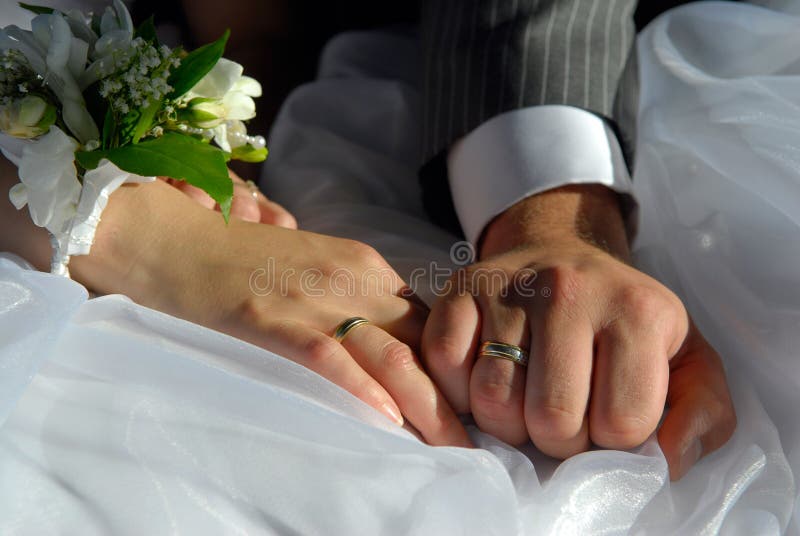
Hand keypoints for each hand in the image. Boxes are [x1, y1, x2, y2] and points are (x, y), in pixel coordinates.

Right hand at [71, 180, 470, 447]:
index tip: (468, 408)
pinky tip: (388, 419)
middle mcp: (353, 279)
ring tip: (449, 447)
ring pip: (389, 354)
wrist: (179, 240)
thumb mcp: (318, 270)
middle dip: (453, 397)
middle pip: (420, 343)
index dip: (451, 369)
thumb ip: (356, 299)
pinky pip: (328, 356)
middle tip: (475, 442)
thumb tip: (391, 343)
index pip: (427, 323)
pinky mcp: (273, 319)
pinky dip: (363, 389)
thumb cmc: (248, 259)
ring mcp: (314, 298)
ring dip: (426, 405)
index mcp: (367, 267)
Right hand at [421, 185, 734, 478]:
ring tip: (525, 400)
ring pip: (493, 402)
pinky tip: (485, 378)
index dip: (613, 441)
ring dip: (508, 423)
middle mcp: (571, 289)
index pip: (621, 425)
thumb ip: (703, 413)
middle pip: (552, 421)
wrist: (562, 252)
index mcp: (639, 310)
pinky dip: (460, 391)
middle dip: (557, 440)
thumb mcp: (686, 358)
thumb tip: (669, 459)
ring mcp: (510, 286)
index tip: (607, 416)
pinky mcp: (462, 289)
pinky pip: (446, 367)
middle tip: (562, 414)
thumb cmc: (623, 320)